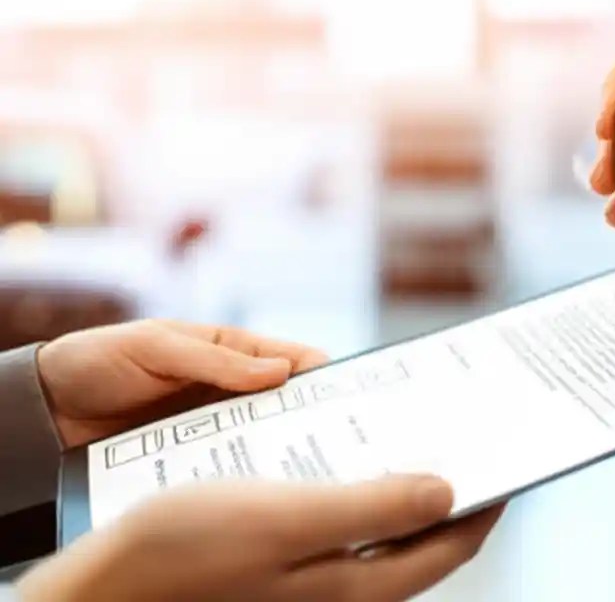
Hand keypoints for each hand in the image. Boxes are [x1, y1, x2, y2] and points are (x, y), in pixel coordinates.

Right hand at [17, 475, 503, 601]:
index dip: (485, 503)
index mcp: (358, 587)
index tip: (504, 459)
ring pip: (380, 533)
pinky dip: (355, 493)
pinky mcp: (284, 570)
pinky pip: (339, 529)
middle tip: (460, 438)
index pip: (450, 547)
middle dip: (448, 490)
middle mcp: (344, 592)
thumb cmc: (185, 551)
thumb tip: (449, 495)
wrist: (104, 586)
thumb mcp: (288, 519)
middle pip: (421, 541)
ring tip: (407, 436)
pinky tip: (342, 457)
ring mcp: (313, 584)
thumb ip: (373, 508)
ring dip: (399, 487)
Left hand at [37, 320, 328, 446]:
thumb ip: (217, 361)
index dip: (324, 375)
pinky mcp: (191, 456)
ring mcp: (211, 425)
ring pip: (260, 439)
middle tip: (334, 442)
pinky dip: (242, 474)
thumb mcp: (157, 347)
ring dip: (277, 450)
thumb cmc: (99, 360)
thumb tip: (282, 371)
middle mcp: (229, 388)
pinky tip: (255, 489)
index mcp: (231, 349)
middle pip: (285, 405)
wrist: (44, 409)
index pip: (293, 359)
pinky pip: (225, 465)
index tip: (349, 396)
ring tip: (301, 470)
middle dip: (309, 420)